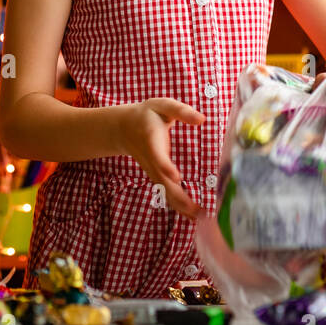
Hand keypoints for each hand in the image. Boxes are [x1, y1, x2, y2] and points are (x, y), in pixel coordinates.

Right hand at [117, 98, 204, 218]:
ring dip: (182, 207)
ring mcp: (153, 172)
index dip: (165, 167)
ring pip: (165, 193)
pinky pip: (166, 194)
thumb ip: (181, 111)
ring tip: (201, 218)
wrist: (124, 128)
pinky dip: (179, 206)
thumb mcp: (162, 105)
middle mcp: (151, 161)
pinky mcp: (157, 177)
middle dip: (179, 198)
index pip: (157, 157)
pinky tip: (193, 216)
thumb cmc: (147, 114)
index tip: (176, 177)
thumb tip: (201, 119)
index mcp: (151, 142)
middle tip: (198, 211)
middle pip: (163, 183)